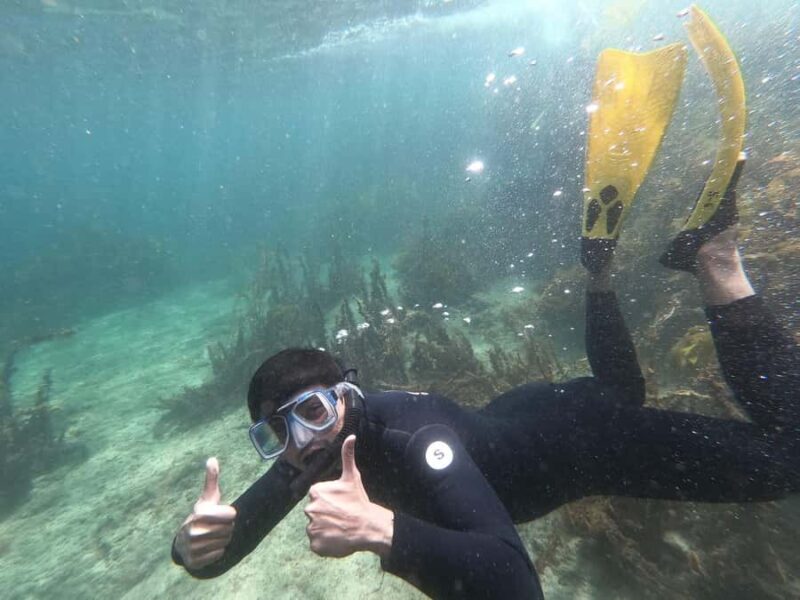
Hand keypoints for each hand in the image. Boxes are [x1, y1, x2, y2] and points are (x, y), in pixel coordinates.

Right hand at [174, 457, 236, 568]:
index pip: (231, 515)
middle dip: (226, 528)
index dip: (229, 515)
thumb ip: (212, 480)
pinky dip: (217, 552)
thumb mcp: (207, 498)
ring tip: (212, 536)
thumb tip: (212, 459)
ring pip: (225, 542)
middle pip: (229, 530)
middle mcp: (193, 531)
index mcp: (198, 514)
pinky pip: (218, 555)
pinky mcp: (193, 561)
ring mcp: (192, 547)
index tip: (222, 514)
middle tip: (216, 526)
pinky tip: (209, 547)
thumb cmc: (202, 516)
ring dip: (222, 540)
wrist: (184, 541)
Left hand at [304, 435, 393, 558]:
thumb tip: (351, 436)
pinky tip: (337, 538)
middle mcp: (309, 509)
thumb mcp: (352, 476)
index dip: (330, 501)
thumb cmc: (359, 501)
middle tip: (342, 516)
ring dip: (326, 529)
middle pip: (316, 512)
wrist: (367, 526)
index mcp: (316, 492)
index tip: (341, 504)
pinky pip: (318, 543)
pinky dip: (326, 543)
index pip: (318, 497)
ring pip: (316, 528)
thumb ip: (347, 455)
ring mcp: (311, 528)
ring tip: (341, 527)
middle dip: (327, 514)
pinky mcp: (315, 544)